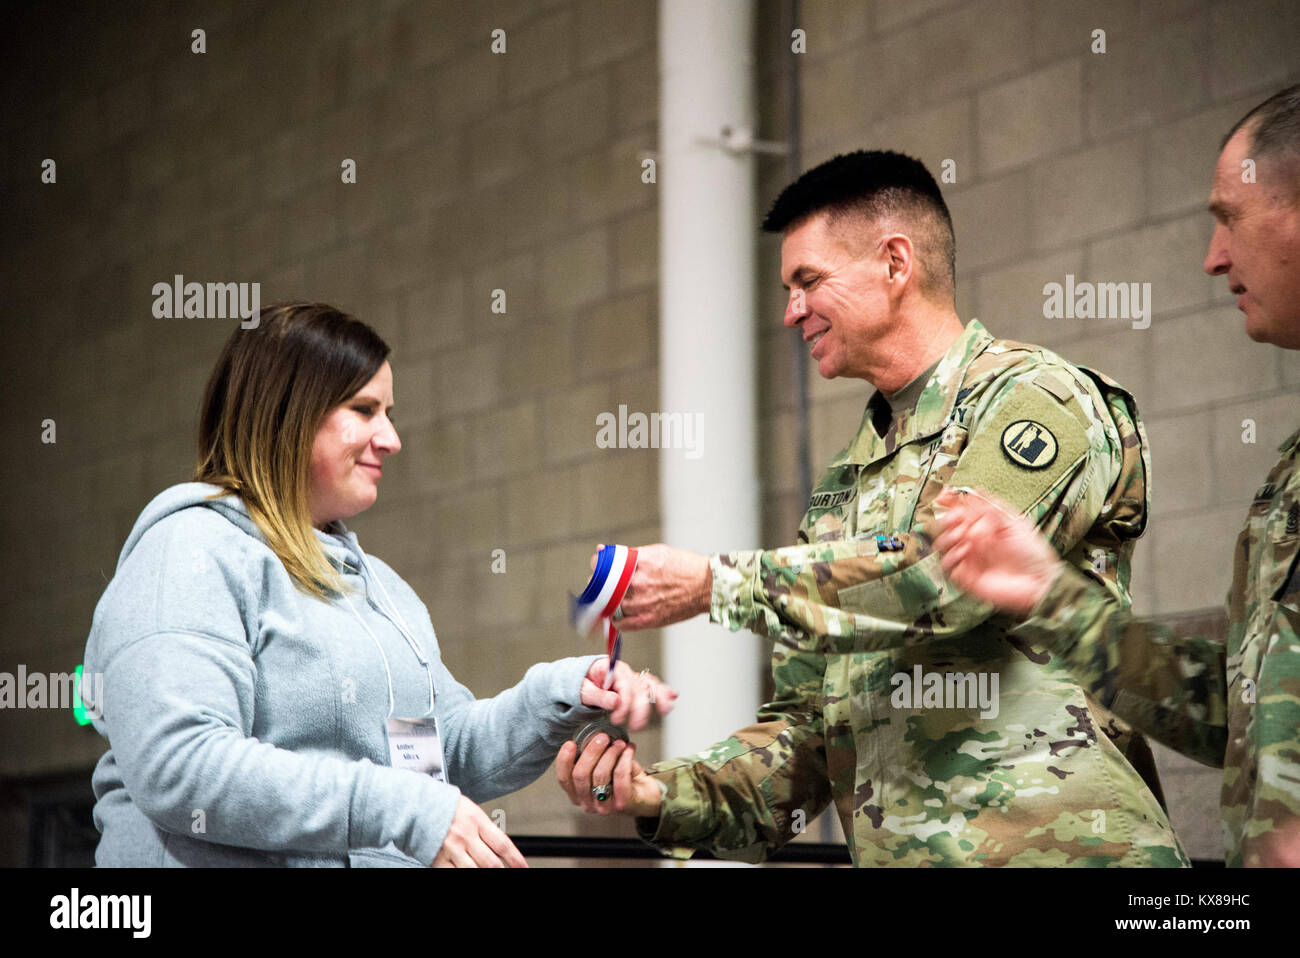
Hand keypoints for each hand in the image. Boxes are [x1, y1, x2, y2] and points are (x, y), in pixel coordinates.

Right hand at [431, 795, 527, 867]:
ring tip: (487, 870)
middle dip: (501, 871)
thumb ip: (484, 829)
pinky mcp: (438, 860)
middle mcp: (465, 836)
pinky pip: (455, 874)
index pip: (502, 844)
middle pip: (491, 862)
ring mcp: (451, 849)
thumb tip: (500, 849)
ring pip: (475, 871)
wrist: (415, 806)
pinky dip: (463, 874)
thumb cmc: (444, 807)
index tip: (523, 867)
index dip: (516, 859)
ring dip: (484, 873)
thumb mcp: (470, 810)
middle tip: (504, 871)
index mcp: (476, 820)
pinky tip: (467, 871)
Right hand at [556, 734, 661, 816]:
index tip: (571, 743)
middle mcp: (588, 804)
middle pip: (580, 776)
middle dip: (591, 752)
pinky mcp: (621, 804)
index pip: (564, 779)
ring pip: (600, 775)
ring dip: (610, 754)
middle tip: (602, 737)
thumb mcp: (602, 767)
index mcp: (578, 795)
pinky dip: (624, 759)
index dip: (564, 760)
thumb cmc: (622, 779)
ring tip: (619, 743)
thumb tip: (593, 735)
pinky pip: (619, 777)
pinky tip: (629, 749)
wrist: (646, 795)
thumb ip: (593, 756)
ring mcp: (604, 807)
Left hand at [580, 659, 676, 729]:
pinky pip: (652, 686)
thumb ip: (598, 696)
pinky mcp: (636, 685)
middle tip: (636, 725)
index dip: (624, 704)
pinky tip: (673, 697)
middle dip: (641, 707)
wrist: (579, 680)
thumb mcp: (582, 690)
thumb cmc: (580, 684)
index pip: (624, 686)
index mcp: (611, 669)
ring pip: (650, 684)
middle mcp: (625, 672)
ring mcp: (632, 678)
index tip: (617, 718)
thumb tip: (615, 702)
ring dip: (659, 698)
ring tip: (665, 711)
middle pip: (639, 687)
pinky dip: (663, 691)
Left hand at [595, 543, 710, 629]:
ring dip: (606, 602)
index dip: (597, 566)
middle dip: (599, 585)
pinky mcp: (647, 619)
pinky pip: (621, 624)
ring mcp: (642, 602)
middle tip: (600, 584)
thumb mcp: (658, 552)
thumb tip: (607, 552)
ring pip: (610, 606)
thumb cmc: (685, 567)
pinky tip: (618, 614)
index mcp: (640, 563)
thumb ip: (632, 555)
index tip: (597, 567)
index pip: (606, 565)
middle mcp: (638, 583)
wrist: (707, 586)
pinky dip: (616, 619)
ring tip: (610, 598)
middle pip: (604, 587)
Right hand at [933, 487, 1061, 616]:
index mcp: (985, 526)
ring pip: (943, 543)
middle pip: (948, 525)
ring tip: (961, 534)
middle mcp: (974, 541)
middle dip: (948, 518)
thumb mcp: (1016, 524)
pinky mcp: (966, 575)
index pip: (961, 510)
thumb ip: (993, 508)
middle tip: (957, 518)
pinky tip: (964, 551)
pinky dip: (951, 555)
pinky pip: (947, 564)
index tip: (945, 495)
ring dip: (948, 535)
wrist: (1038, 582)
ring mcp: (969, 558)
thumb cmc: (1033, 554)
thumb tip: (976, 491)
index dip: (951, 501)